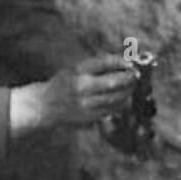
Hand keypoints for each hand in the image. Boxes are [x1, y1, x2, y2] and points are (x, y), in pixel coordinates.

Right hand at [10, 55, 135, 135]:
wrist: (45, 105)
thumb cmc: (64, 82)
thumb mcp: (75, 68)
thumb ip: (97, 66)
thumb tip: (124, 63)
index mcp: (78, 71)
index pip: (104, 63)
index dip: (121, 62)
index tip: (130, 62)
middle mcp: (82, 87)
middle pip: (113, 82)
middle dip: (128, 78)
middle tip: (135, 75)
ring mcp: (86, 104)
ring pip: (115, 98)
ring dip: (127, 91)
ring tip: (131, 86)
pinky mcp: (89, 117)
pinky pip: (111, 110)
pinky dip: (120, 103)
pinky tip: (123, 98)